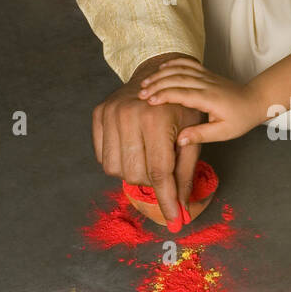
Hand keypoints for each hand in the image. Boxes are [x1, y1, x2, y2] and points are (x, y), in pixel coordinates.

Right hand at [92, 53, 204, 225]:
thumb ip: (186, 172)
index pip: (159, 172)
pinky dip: (118, 162)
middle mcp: (130, 116)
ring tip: (147, 160)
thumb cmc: (181, 106)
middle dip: (152, 184)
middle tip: (163, 175)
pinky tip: (133, 152)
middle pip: (136, 173)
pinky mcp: (99, 114)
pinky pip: (102, 156)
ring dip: (133, 174)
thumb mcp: (192, 136)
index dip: (166, 200)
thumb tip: (181, 206)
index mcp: (157, 120)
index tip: (173, 220)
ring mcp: (110, 113)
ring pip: (115, 169)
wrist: (158, 71)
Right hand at [138, 58, 264, 145]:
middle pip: (177, 79)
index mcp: (210, 99)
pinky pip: (188, 63)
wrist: (254, 101)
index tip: (149, 102)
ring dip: (161, 74)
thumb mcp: (223, 133)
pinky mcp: (205, 73)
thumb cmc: (240, 119)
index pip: (183, 94)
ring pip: (180, 70)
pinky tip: (161, 67)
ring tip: (145, 83)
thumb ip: (201, 135)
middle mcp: (206, 84)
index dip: (165, 96)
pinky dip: (174, 63)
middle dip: (157, 84)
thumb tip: (180, 140)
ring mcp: (206, 76)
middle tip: (140, 93)